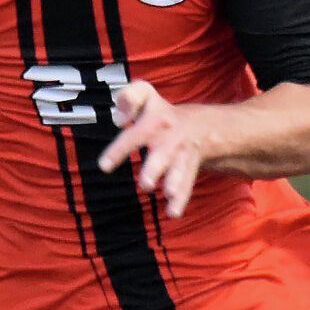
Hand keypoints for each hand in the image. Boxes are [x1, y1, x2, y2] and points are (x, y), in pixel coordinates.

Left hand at [98, 79, 204, 218]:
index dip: (122, 141)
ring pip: (179, 171)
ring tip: (168, 194)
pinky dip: (180, 200)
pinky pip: (186, 186)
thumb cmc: (160, 113)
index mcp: (155, 119)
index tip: (107, 158)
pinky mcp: (188, 170)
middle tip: (145, 184)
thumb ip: (128, 99)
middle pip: (162, 154)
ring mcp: (181, 155)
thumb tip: (119, 119)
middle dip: (155, 168)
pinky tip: (173, 213)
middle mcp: (170, 138)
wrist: (202, 127)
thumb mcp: (145, 96)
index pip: (136, 130)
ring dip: (174, 183)